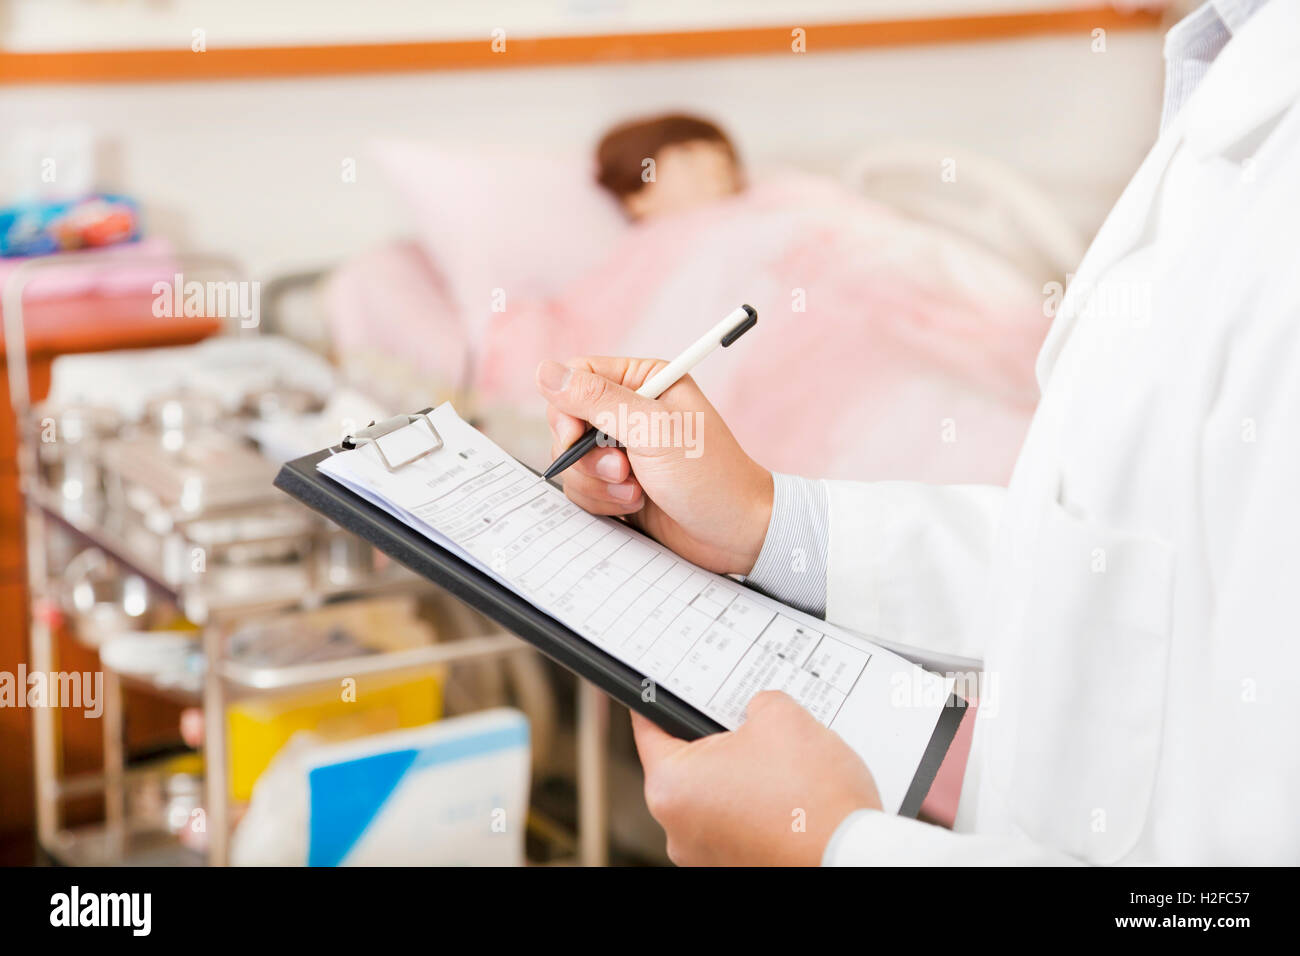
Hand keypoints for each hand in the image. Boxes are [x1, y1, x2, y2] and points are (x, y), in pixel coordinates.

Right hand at [536, 356, 772, 575]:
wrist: (735, 534)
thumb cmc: (709, 477)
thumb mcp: (652, 430)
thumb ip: (596, 400)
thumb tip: (545, 371)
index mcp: (644, 379)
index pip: (577, 376)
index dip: (567, 408)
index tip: (575, 437)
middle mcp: (631, 410)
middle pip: (567, 421)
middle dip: (586, 455)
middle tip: (622, 469)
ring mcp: (623, 449)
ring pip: (572, 459)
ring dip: (598, 482)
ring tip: (637, 491)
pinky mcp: (618, 482)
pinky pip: (583, 487)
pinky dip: (603, 500)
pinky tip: (636, 504)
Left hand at [632, 691, 882, 865]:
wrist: (851, 859)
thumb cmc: (813, 801)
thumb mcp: (782, 718)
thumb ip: (757, 703)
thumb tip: (756, 711)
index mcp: (671, 787)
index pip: (649, 729)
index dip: (661, 700)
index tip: (664, 687)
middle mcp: (678, 829)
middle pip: (689, 765)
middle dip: (720, 739)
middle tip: (749, 720)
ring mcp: (706, 855)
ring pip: (716, 796)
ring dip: (743, 776)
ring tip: (782, 762)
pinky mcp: (736, 866)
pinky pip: (737, 824)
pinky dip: (758, 807)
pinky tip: (789, 793)